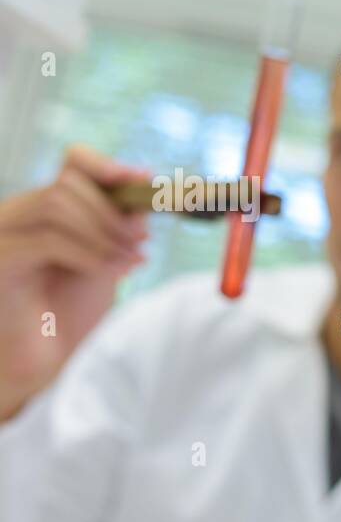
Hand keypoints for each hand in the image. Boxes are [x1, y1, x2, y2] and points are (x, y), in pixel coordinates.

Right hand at [0, 145, 151, 418]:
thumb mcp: (107, 258)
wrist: (44, 359)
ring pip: (57, 204)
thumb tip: (144, 180)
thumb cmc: (70, 311)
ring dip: (104, 233)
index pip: (72, 162)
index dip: (108, 165)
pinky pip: (49, 240)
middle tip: (143, 240)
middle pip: (67, 183)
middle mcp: (18, 214)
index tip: (142, 180)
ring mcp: (2, 235)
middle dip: (114, 212)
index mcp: (46, 207)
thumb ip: (121, 223)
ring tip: (129, 262)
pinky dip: (90, 254)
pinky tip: (112, 272)